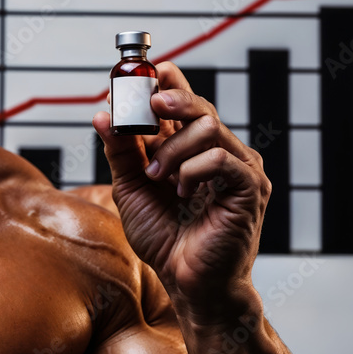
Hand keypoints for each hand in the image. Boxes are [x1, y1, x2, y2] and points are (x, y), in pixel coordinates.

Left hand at [93, 61, 271, 320]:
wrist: (187, 283)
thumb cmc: (165, 237)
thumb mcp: (131, 188)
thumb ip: (121, 151)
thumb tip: (102, 113)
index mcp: (191, 147)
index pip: (183, 101)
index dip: (165, 81)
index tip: (143, 70)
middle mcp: (218, 151)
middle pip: (199, 105)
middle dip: (169, 100)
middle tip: (149, 106)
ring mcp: (238, 168)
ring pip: (208, 128)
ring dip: (173, 149)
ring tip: (157, 177)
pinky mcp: (250, 188)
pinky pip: (221, 159)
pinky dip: (193, 170)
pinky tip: (181, 191)